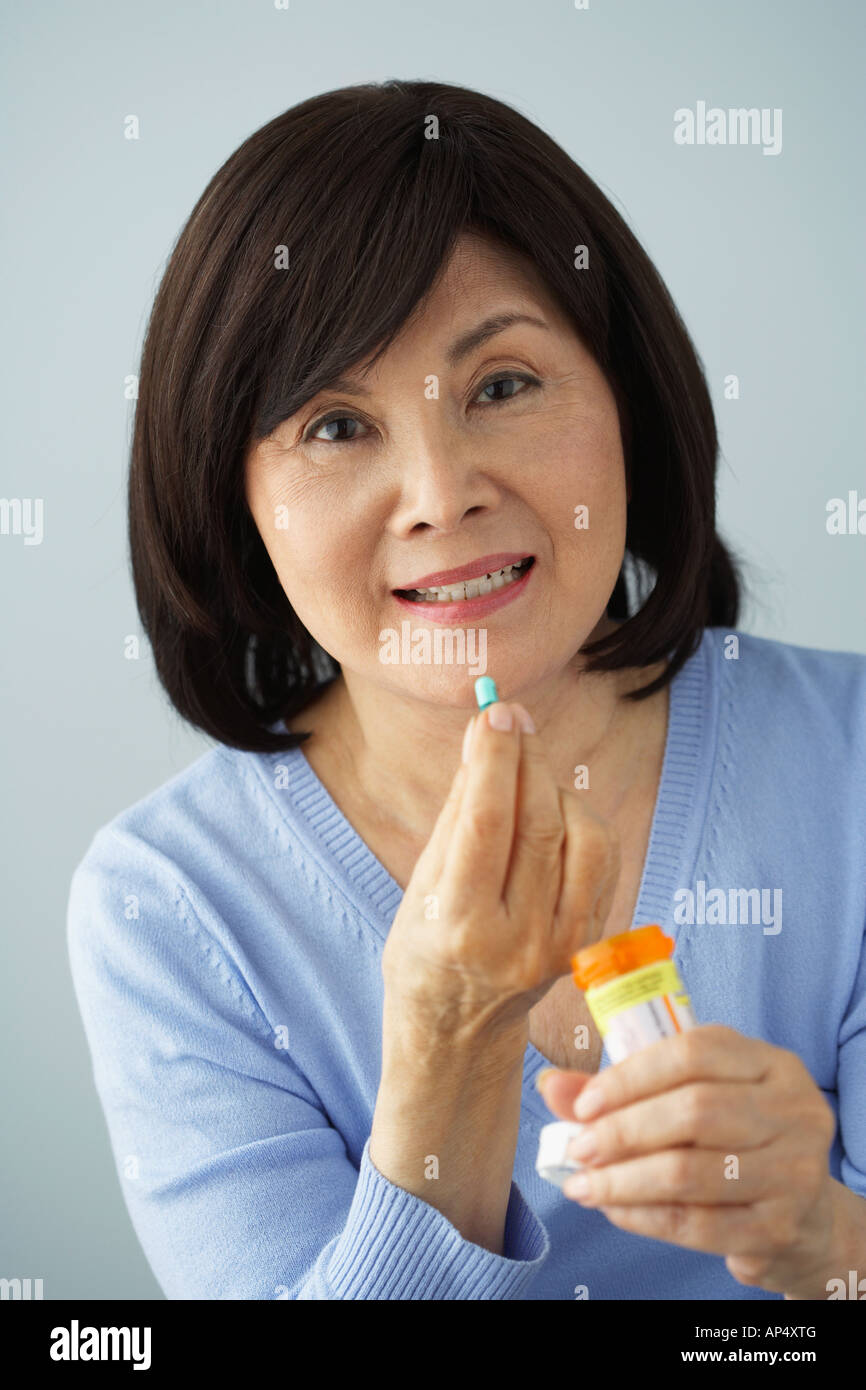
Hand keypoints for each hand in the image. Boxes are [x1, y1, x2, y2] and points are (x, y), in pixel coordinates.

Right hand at [381, 701, 620, 1040]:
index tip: (495, 711)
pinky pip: (602, 859)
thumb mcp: (421, 886)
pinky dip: (580, 820)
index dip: (496, 759)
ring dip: (554, 790)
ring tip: (524, 781)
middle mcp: (520, 941)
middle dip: (526, 759)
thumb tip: (487, 737)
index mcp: (462, 927)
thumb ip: (458, 815)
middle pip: (539, 823)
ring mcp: (563, 946)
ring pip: (582, 835)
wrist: (457, 1030)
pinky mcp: (590, 943)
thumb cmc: (426, 947)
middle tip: (511, 719)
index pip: (488, 823)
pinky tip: (550, 815)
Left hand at [537, 1024, 838, 1294]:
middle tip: (578, 1148)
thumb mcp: (692, 1101)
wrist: (803, 1218)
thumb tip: (551, 1085)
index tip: (584, 1104)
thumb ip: (624, 1090)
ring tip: (583, 1185)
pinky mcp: (780, 1227)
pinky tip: (614, 1210)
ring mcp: (794, 1171)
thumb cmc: (734, 1144)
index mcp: (770, 1064)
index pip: (693, 1052)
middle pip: (693, 1110)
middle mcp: (793, 1110)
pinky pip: (697, 1223)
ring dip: (623, 1180)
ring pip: (690, 1171)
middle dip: (622, 1131)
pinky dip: (644, 1217)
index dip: (630, 1076)